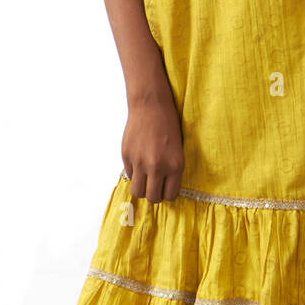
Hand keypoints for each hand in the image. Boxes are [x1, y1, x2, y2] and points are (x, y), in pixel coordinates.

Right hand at [122, 87, 183, 203]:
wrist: (150, 105)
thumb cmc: (168, 123)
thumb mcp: (178, 148)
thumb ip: (171, 168)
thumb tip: (164, 187)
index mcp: (174, 165)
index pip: (170, 195)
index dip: (168, 193)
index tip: (167, 187)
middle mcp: (157, 167)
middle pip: (153, 198)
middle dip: (155, 194)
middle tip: (156, 185)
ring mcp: (140, 163)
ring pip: (138, 192)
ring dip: (142, 187)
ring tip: (146, 177)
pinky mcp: (127, 157)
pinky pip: (130, 175)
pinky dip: (134, 173)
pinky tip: (140, 161)